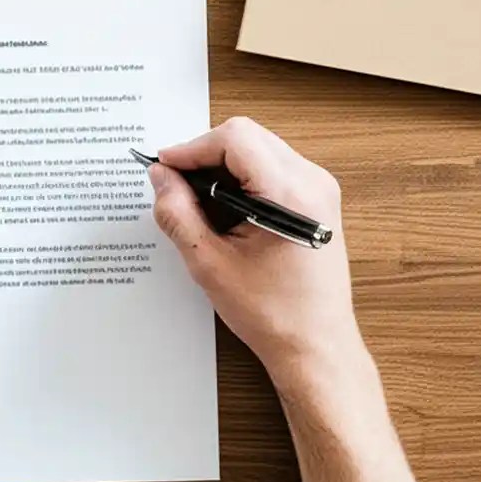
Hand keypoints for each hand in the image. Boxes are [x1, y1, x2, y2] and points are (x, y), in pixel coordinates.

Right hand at [149, 117, 360, 388]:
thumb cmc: (273, 313)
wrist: (316, 345)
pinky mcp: (319, 199)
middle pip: (247, 136)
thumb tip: (160, 177)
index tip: (165, 169)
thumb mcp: (209, 264)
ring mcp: (320, 189)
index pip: (234, 138)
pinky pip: (274, 166)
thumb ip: (178, 213)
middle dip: (206, 155)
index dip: (192, 149)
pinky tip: (226, 208)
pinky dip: (243, 176)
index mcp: (291, 193)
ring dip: (224, 165)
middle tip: (176, 186)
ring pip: (259, 148)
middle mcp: (312, 182)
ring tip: (199, 202)